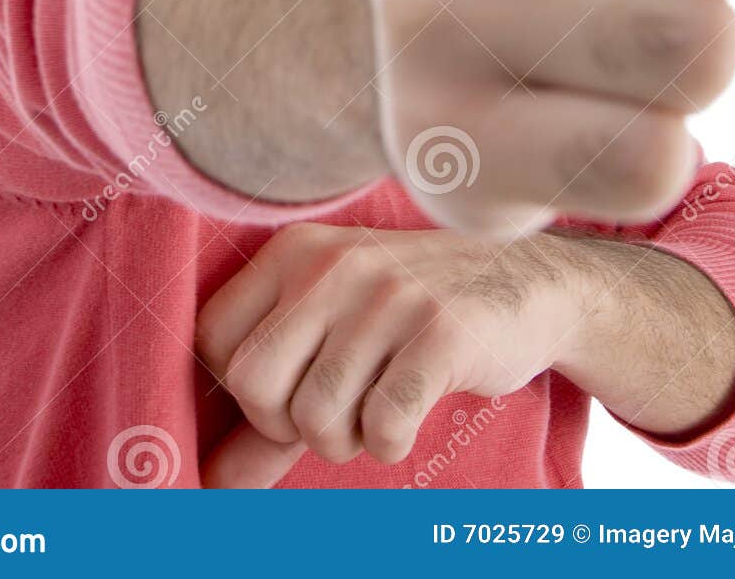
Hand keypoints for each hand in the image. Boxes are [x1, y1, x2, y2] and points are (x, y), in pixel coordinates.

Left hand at [196, 221, 589, 486]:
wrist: (524, 280)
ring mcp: (388, 294)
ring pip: (316, 417)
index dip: (241, 391)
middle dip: (287, 424)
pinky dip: (391, 443)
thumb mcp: (333, 337)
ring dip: (347, 439)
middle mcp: (333, 264)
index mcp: (294, 252)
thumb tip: (211, 481)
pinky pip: (383, 426)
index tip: (289, 391)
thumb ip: (269, 410)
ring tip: (378, 404)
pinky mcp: (441, 330)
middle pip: (252, 384)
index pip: (211, 338)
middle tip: (334, 409)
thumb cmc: (409, 316)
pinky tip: (411, 413)